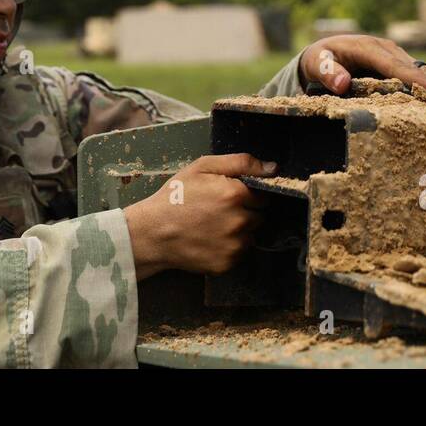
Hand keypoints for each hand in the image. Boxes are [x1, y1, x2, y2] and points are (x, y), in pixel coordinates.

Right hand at [122, 153, 273, 279]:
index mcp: (236, 194)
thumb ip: (240, 163)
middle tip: (219, 211)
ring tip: (213, 226)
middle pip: (259, 217)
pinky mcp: (227, 263)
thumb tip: (273, 167)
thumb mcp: (202, 167)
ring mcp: (234, 245)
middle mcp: (240, 221)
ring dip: (239, 231)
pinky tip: (210, 240)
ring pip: (250, 236)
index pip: (263, 196)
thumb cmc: (176, 196)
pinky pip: (239, 253)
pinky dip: (229, 248)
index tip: (230, 196)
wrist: (152, 232)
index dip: (247, 195)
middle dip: (245, 213)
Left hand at [301, 34, 425, 99]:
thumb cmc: (320, 60)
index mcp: (368, 49)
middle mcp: (387, 50)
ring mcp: (396, 55)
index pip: (395, 67)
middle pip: (417, 68)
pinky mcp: (401, 63)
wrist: (323, 53)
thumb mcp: (318, 63)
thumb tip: (343, 83)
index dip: (417, 80)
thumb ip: (328, 72)